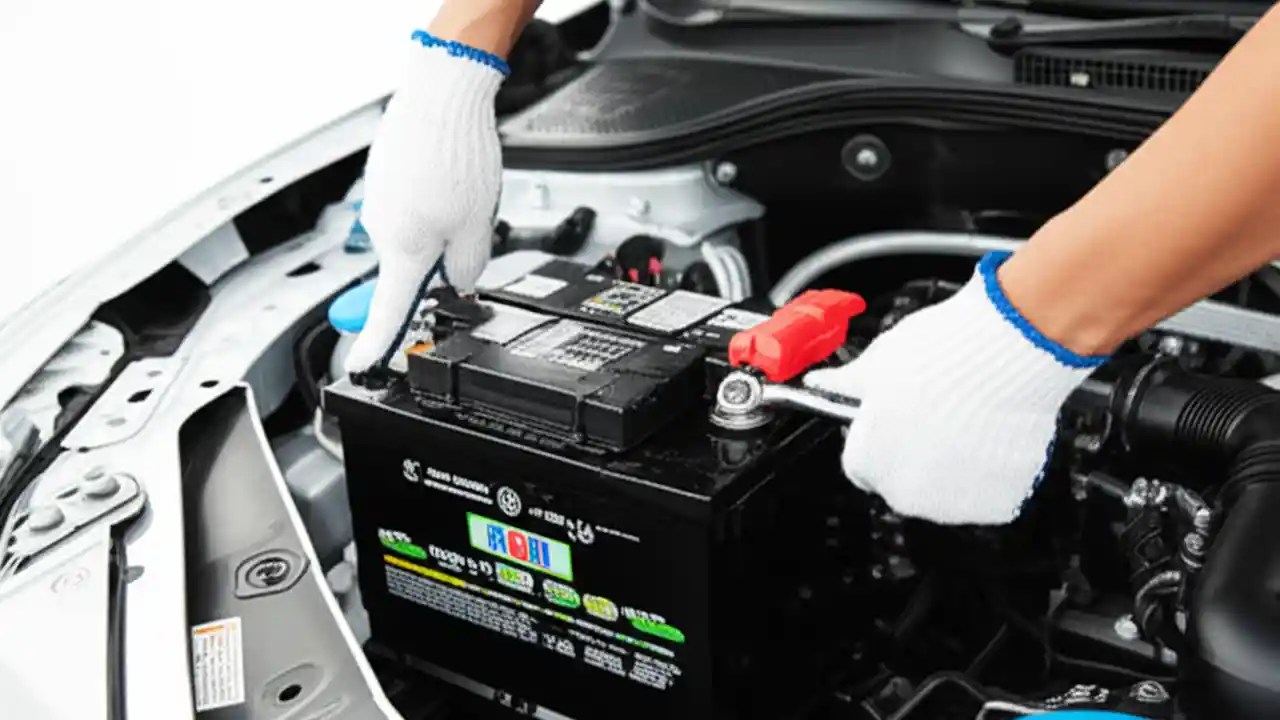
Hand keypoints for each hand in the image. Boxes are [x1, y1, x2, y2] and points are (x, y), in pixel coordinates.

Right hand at [344, 32, 507, 373]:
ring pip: (416, 230)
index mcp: (404, 249)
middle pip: (413, 265)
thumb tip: (458, 285)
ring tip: (466, 190)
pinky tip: (451, 175)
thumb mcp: (478, 227)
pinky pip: (411, 203)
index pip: (388, 311)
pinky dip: (432, 198)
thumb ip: (467, 267)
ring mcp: (378, 201)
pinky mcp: (383, 178)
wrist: (443, 93)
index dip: (377, 344)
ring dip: (441, 222)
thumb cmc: (458, 154)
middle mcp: (382, 229)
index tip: (362, 366)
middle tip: (472, 226)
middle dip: (443, 257)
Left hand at [804, 252, 1106, 524]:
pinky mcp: (998, 505)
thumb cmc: (939, 354)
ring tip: (969, 421)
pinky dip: (993, 472)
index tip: (897, 420)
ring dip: (954, 467)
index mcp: (868, 464)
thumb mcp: (877, 363)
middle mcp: (907, 496)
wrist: (1006, 350)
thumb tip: (819, 383)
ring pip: (947, 492)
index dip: (879, 439)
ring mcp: (954, 505)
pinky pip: (990, 494)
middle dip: (916, 455)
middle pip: (904, 483)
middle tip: (939, 414)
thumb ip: (845, 385)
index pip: (862, 465)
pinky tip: (994, 435)